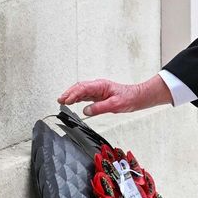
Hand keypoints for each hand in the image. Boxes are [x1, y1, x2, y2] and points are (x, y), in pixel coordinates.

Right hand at [57, 75, 171, 115]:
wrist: (137, 97)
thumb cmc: (129, 98)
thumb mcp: (115, 104)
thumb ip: (99, 108)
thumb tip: (86, 111)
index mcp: (101, 85)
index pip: (83, 88)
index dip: (73, 94)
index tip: (66, 101)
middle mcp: (98, 86)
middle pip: (79, 87)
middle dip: (69, 93)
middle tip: (60, 100)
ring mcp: (98, 90)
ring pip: (81, 91)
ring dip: (72, 95)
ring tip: (63, 101)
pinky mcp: (99, 95)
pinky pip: (86, 95)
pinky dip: (78, 98)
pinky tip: (73, 102)